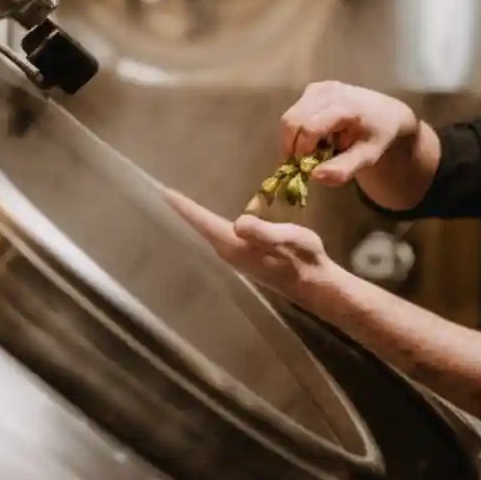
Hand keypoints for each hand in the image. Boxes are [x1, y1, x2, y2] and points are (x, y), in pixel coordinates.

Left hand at [162, 188, 340, 301]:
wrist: (316, 286)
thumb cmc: (305, 259)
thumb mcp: (290, 239)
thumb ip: (264, 232)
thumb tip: (238, 223)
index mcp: (237, 246)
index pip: (205, 223)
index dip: (185, 208)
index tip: (164, 193)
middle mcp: (230, 254)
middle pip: (201, 229)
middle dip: (184, 212)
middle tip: (166, 193)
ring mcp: (236, 259)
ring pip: (208, 234)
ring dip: (195, 220)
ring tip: (181, 203)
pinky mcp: (244, 259)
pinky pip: (219, 238)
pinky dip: (208, 226)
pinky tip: (209, 220)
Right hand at [280, 81, 418, 186]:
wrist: (387, 113)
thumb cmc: (379, 135)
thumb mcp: (368, 156)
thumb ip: (344, 168)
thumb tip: (314, 176)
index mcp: (345, 105)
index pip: (310, 128)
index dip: (302, 151)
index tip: (308, 168)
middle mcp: (328, 91)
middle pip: (292, 121)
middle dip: (293, 146)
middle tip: (305, 163)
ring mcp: (319, 88)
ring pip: (289, 117)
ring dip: (295, 139)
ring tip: (315, 150)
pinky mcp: (313, 89)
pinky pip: (294, 113)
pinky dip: (298, 130)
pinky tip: (316, 137)